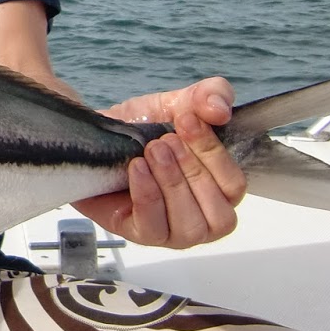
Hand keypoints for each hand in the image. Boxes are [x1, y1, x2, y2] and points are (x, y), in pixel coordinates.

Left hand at [73, 78, 246, 248]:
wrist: (95, 138)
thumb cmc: (143, 129)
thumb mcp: (177, 103)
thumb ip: (209, 96)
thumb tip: (220, 109)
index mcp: (219, 189)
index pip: (234, 185)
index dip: (214, 153)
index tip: (186, 120)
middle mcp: (203, 216)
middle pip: (218, 212)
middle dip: (192, 170)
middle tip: (164, 140)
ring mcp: (173, 231)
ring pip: (190, 226)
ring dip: (172, 184)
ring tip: (151, 152)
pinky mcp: (141, 234)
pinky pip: (153, 228)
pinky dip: (148, 195)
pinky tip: (137, 168)